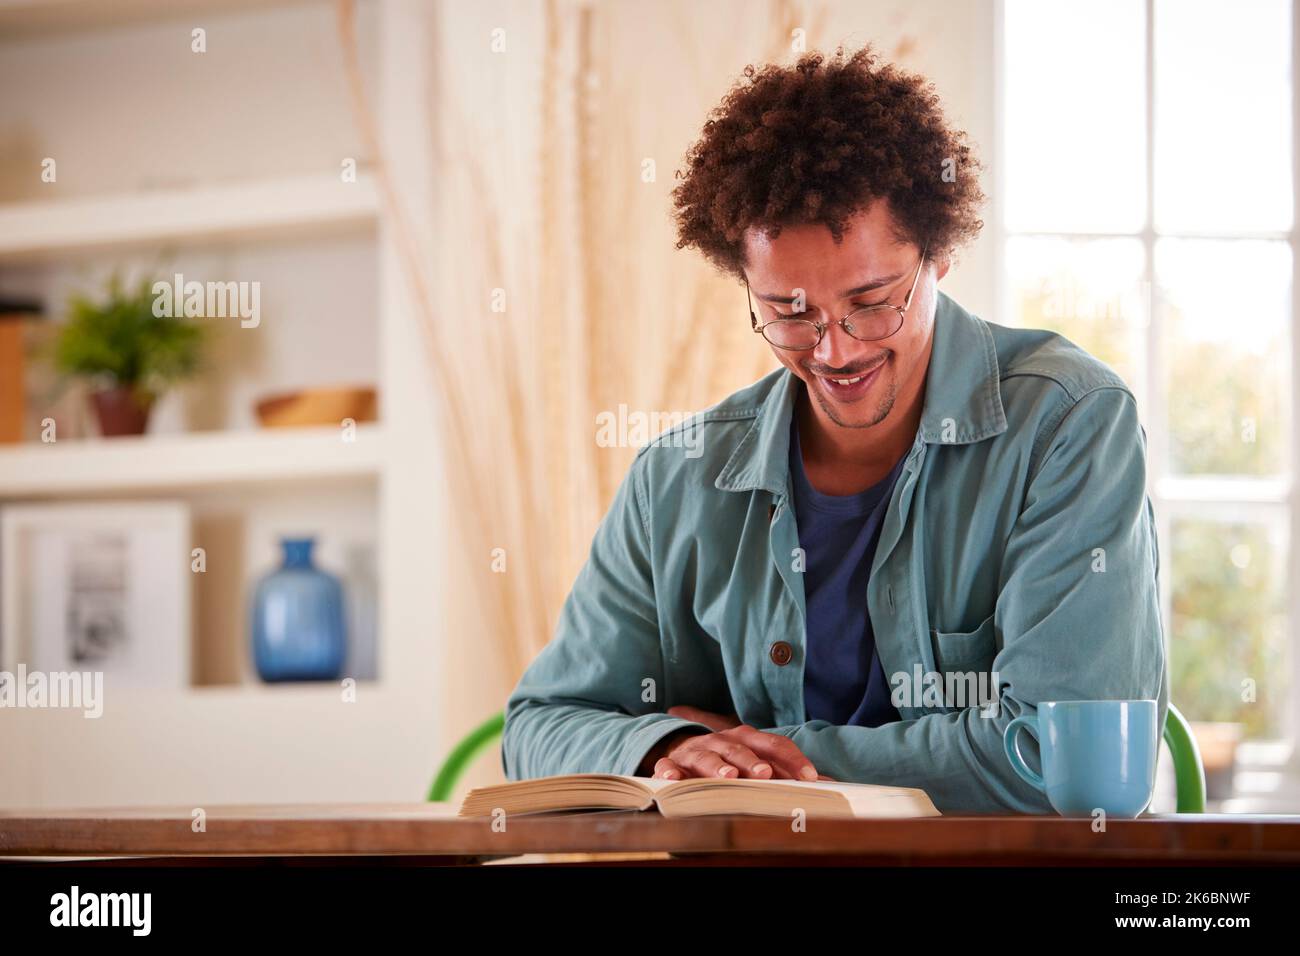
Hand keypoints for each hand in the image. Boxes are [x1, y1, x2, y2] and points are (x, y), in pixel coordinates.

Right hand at [663, 706, 836, 780]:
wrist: (680, 746)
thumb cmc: (727, 757)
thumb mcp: (756, 760)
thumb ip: (787, 771)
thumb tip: (829, 785)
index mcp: (748, 739)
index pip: (774, 744)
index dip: (792, 759)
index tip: (810, 777)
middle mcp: (724, 742)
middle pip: (741, 750)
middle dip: (753, 762)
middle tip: (766, 774)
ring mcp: (697, 751)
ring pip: (708, 758)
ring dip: (717, 766)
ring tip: (728, 777)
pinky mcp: (673, 763)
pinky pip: (669, 766)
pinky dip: (669, 772)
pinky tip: (672, 780)